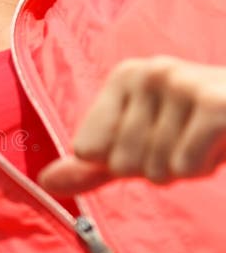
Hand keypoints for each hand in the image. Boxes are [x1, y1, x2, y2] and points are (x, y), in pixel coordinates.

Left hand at [38, 56, 225, 195]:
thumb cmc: (200, 128)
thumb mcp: (142, 143)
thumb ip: (93, 164)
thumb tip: (44, 181)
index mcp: (125, 76)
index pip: (88, 148)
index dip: (124, 159)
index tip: (156, 137)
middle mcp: (149, 71)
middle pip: (123, 162)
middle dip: (159, 168)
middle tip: (188, 142)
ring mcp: (182, 84)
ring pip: (157, 168)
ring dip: (186, 169)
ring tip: (206, 141)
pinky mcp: (215, 105)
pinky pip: (184, 167)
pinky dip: (205, 167)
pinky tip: (221, 144)